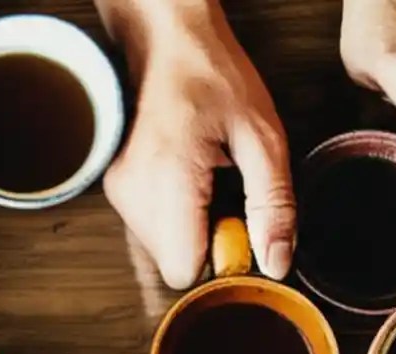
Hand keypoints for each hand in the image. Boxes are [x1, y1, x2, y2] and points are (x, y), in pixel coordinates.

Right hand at [96, 0, 293, 287]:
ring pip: (163, 251)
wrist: (167, 40)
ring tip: (209, 179)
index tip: (240, 225)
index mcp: (168, 179)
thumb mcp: (262, 137)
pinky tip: (191, 177)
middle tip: (228, 195)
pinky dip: (178, 216)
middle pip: (175, 266)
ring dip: (194, 230)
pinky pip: (153, 230)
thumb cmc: (214, 75)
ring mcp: (120, 192)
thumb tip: (277, 263)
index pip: (185, 271)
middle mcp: (133, 192)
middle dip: (209, 245)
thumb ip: (274, 204)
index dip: (222, 260)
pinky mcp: (118, 190)